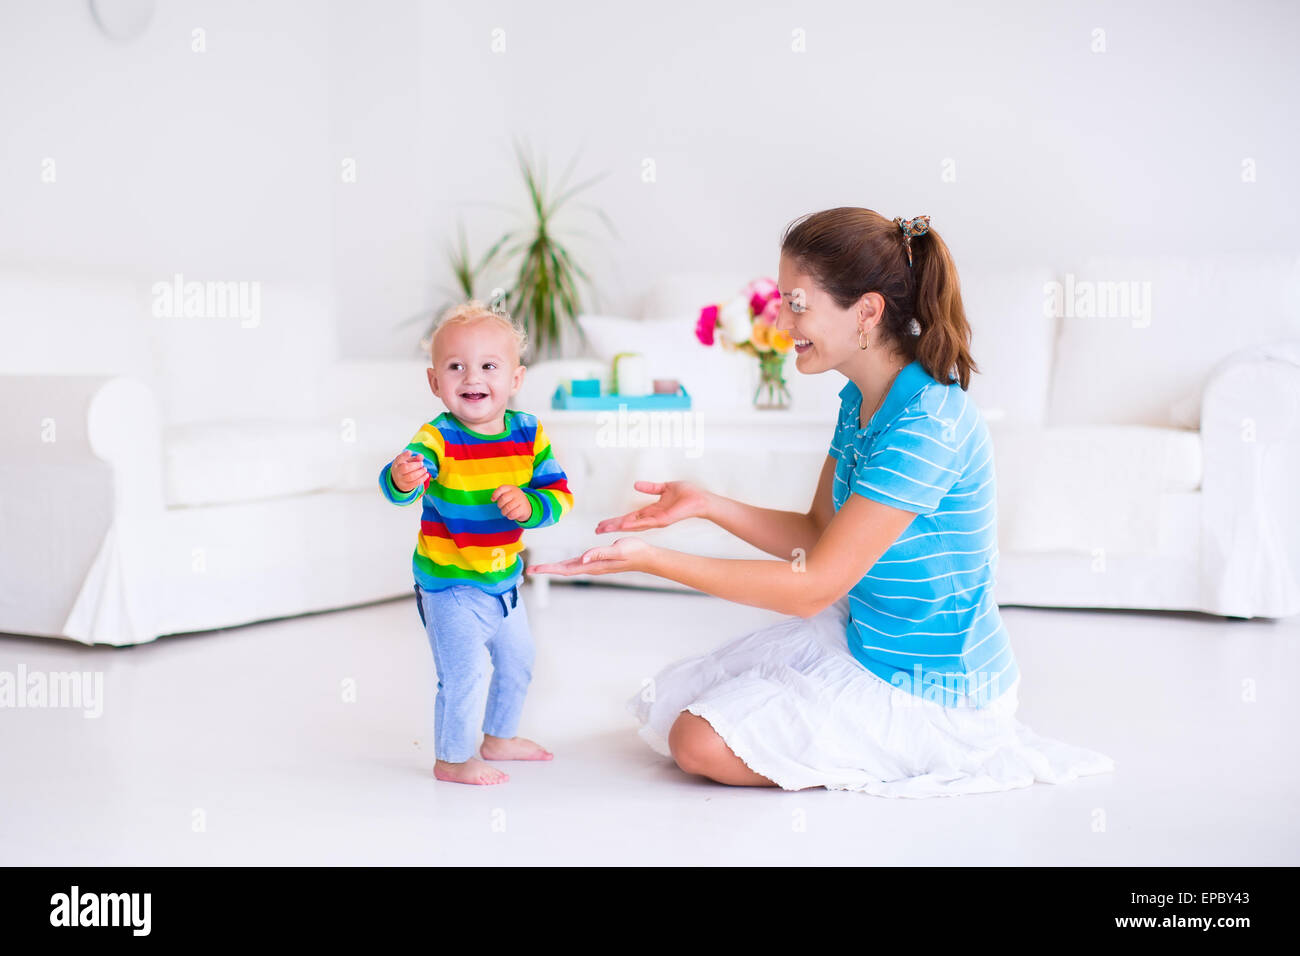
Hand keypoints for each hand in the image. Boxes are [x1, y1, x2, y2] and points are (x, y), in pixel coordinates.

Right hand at [390, 450, 429, 492]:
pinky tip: (426, 475)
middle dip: (416, 465)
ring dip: (420, 472)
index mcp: (397, 463)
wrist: (398, 480)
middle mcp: (397, 472)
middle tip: (422, 463)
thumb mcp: (408, 461)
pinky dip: (422, 478)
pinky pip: (415, 483)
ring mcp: (401, 480)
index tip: (410, 452)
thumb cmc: (405, 467)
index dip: (404, 455)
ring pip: (411, 476)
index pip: (399, 459)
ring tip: (425, 469)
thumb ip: (415, 458)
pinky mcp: (406, 487)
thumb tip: (421, 456)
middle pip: (405, 468)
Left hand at [492, 484, 532, 521]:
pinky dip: (509, 516)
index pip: (501, 488)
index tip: (493, 500)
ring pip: (508, 507)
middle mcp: (517, 493)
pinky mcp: (523, 509)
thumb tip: (493, 499)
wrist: (527, 506)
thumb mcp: (509, 494)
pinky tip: (510, 515)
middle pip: (503, 499)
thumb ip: (500, 495)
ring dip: (504, 512)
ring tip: (505, 512)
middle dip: (500, 505)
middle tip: (501, 507)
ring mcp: (521, 500)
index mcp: (512, 488)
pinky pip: (513, 514)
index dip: (495, 494)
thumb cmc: (514, 500)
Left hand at [526, 536, 653, 575]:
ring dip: (555, 568)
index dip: (549, 568)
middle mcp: (591, 567)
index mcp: (592, 565)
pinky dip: (566, 564)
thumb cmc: (634, 551)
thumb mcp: (617, 549)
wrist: (646, 557)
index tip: (534, 570)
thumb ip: (599, 553)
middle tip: (530, 569)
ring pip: (570, 568)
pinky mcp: (597, 561)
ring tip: (541, 567)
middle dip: (547, 569)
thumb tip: (582, 559)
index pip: (566, 568)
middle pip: (564, 570)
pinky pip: (577, 564)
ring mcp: (594, 565)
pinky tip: (564, 563)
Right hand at [594, 480, 709, 533]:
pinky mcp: (663, 519)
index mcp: (651, 511)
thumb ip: (650, 488)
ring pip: (634, 525)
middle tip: (597, 530)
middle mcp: (652, 518)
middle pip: (628, 523)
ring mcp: (656, 520)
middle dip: (613, 526)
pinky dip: (634, 523)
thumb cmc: (687, 493)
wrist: (701, 499)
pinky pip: (646, 522)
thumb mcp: (664, 488)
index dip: (616, 520)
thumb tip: (636, 484)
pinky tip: (623, 525)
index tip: (603, 523)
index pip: (630, 517)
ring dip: (619, 526)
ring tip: (605, 528)